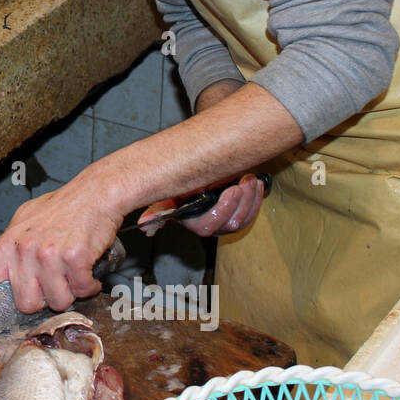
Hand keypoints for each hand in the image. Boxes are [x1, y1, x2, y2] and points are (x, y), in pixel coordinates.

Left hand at [0, 177, 123, 312]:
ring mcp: (49, 253)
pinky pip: (81, 290)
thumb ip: (6, 246)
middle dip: (44, 298)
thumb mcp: (24, 221)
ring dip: (70, 291)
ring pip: (57, 300)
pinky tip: (88, 269)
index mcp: (10, 241)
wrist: (95, 192)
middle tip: (54, 279)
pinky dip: (88, 285)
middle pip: (27, 302)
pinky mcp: (74, 257)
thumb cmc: (62, 208)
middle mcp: (25, 249)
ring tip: (72, 270)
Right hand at [139, 173, 264, 237]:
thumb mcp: (172, 191)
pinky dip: (256, 199)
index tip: (231, 191)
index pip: (206, 226)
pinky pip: (250, 215)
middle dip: (240, 203)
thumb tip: (144, 222)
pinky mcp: (238, 217)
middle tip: (243, 183)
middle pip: (228, 224)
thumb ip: (160, 206)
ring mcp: (224, 223)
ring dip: (250, 200)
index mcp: (191, 219)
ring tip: (249, 180)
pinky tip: (255, 185)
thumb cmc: (185, 180)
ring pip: (241, 220)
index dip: (222, 211)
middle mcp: (208, 224)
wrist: (204, 174)